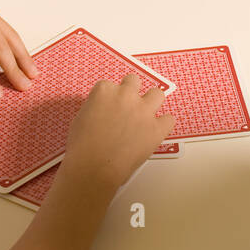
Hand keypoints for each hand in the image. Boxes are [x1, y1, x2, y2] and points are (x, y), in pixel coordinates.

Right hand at [60, 75, 174, 190]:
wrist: (94, 168)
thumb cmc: (82, 148)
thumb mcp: (80, 118)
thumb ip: (96, 107)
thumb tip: (103, 111)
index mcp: (105, 91)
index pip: (110, 85)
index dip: (110, 98)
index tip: (110, 107)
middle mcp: (126, 95)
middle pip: (134, 81)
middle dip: (131, 92)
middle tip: (127, 106)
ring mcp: (144, 111)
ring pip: (157, 94)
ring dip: (151, 102)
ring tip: (145, 115)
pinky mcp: (157, 128)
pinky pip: (169, 119)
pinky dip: (164, 125)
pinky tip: (156, 131)